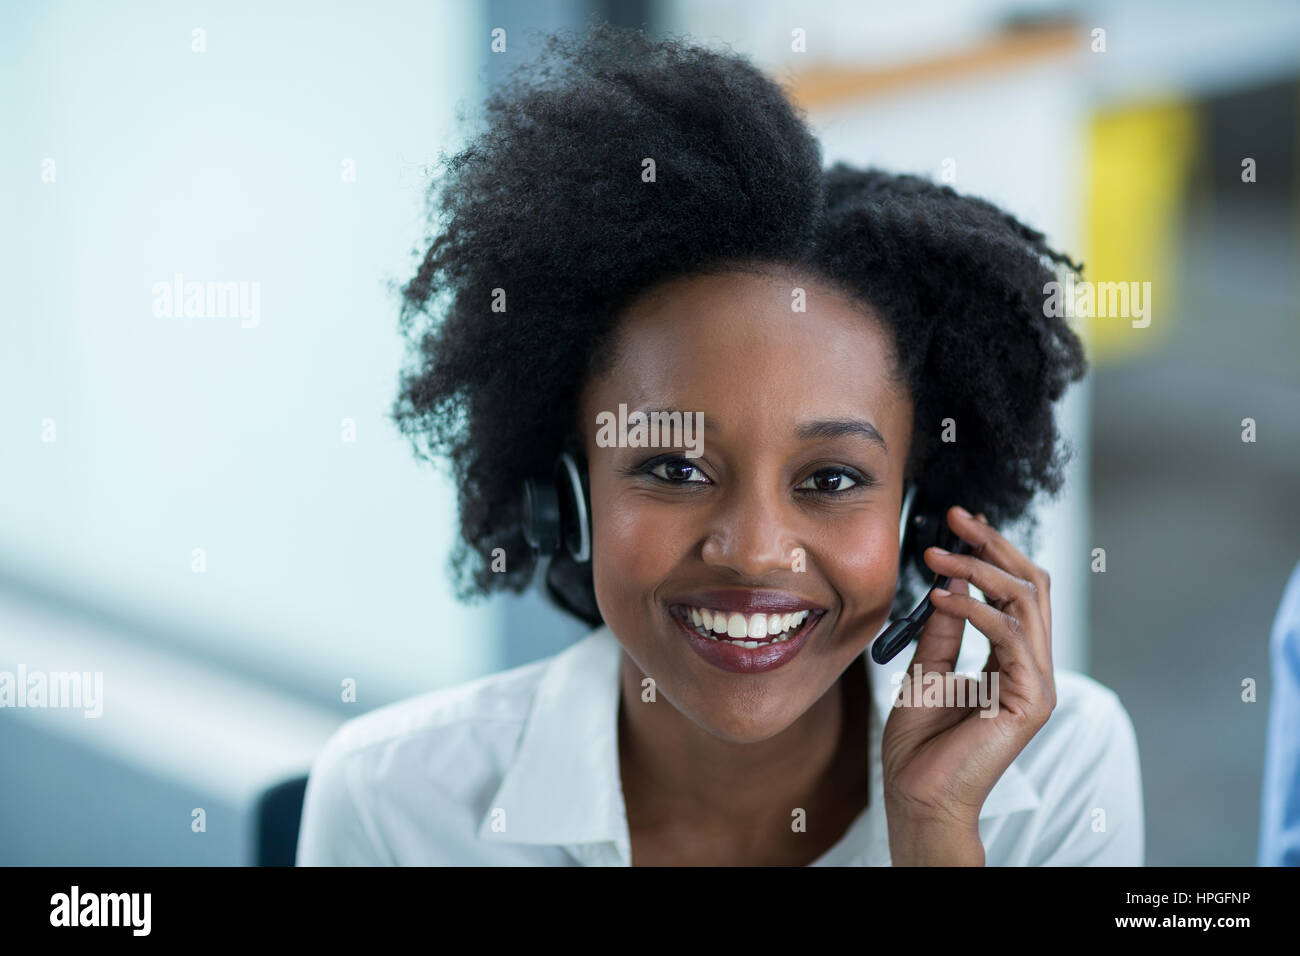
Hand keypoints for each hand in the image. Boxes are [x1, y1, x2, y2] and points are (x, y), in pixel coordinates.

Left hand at [880, 506, 1056, 864]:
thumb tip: (951, 586)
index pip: (1016, 590)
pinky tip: (939, 597)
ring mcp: (1037, 683)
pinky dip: (975, 608)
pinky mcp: (1031, 699)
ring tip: (937, 558)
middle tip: (957, 517)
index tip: (960, 522)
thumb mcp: (926, 670)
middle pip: (1031, 584)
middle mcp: (1033, 667)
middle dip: (993, 545)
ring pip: (1026, 601)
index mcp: (1012, 661)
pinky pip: (1011, 636)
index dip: (992, 551)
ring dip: (979, 570)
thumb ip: (944, 630)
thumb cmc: (919, 745)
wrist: (917, 796)